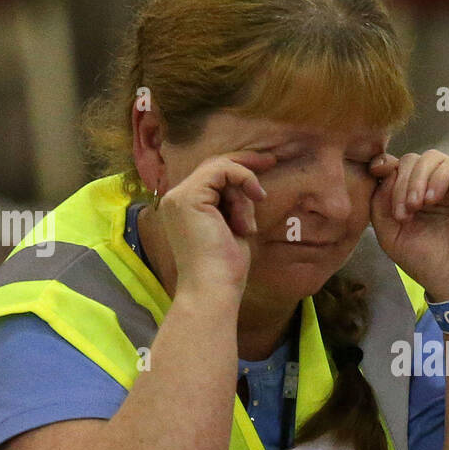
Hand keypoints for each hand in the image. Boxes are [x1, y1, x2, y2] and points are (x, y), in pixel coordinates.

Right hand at [151, 151, 275, 294]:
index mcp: (184, 209)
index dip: (238, 169)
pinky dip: (243, 180)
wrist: (213, 289)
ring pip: (220, 171)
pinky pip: (221, 170)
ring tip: (247, 227)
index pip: (211, 178)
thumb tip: (250, 190)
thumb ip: (236, 207)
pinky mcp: (188, 198)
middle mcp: (176, 200)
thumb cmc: (226, 270)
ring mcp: (179, 197)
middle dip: (245, 164)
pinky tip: (255, 199)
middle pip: (214, 168)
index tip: (266, 166)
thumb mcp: (235, 229)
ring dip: (243, 195)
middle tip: (272, 160)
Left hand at [369, 150, 448, 300]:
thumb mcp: (389, 232)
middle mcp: (435, 184)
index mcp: (414, 192)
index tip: (374, 172)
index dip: (384, 165)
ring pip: (431, 158)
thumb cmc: (425, 261)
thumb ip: (379, 201)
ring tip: (415, 207)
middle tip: (402, 213)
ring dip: (417, 180)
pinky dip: (438, 178)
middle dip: (400, 183)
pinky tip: (432, 200)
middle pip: (411, 160)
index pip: (397, 165)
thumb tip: (384, 169)